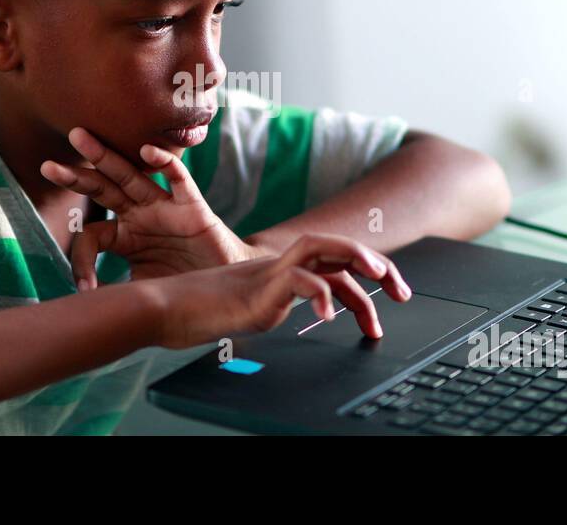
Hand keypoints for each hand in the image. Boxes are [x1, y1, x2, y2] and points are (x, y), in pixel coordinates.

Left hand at [41, 127, 265, 288]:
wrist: (226, 287)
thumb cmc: (184, 286)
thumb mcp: (142, 292)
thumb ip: (116, 295)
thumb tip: (84, 311)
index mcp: (124, 236)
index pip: (92, 234)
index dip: (81, 258)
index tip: (83, 287)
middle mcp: (140, 215)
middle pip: (102, 189)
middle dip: (76, 176)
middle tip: (47, 166)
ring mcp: (164, 207)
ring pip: (131, 176)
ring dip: (106, 157)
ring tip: (81, 138)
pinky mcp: (192, 206)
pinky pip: (177, 179)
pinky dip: (164, 163)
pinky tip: (146, 150)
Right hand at [151, 233, 412, 347]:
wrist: (164, 308)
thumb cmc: (201, 311)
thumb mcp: (254, 309)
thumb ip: (280, 305)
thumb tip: (307, 313)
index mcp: (284, 271)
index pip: (335, 262)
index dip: (369, 273)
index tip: (393, 295)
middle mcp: (281, 266)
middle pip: (338, 250)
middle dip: (378, 266)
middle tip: (402, 291)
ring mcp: (271, 274)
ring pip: (324, 253)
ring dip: (359, 266)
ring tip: (381, 289)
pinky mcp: (259, 289)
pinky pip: (298, 282)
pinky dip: (319, 296)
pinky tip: (329, 316)